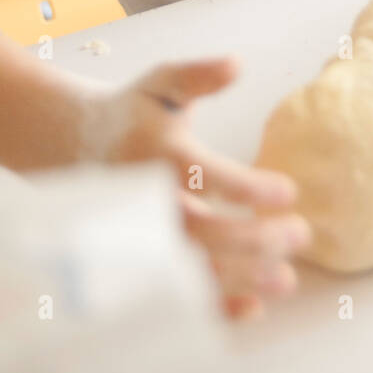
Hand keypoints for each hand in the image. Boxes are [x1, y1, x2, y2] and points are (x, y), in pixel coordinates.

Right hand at [78, 56, 312, 321]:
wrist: (72, 147)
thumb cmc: (132, 113)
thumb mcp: (161, 84)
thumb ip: (198, 75)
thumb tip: (235, 64)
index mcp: (152, 152)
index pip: (201, 175)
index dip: (245, 188)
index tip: (288, 192)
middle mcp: (143, 201)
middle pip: (201, 232)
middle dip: (255, 239)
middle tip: (301, 234)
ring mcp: (138, 238)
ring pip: (190, 271)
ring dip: (242, 279)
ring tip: (287, 278)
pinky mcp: (139, 262)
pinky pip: (174, 295)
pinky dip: (213, 308)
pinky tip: (256, 307)